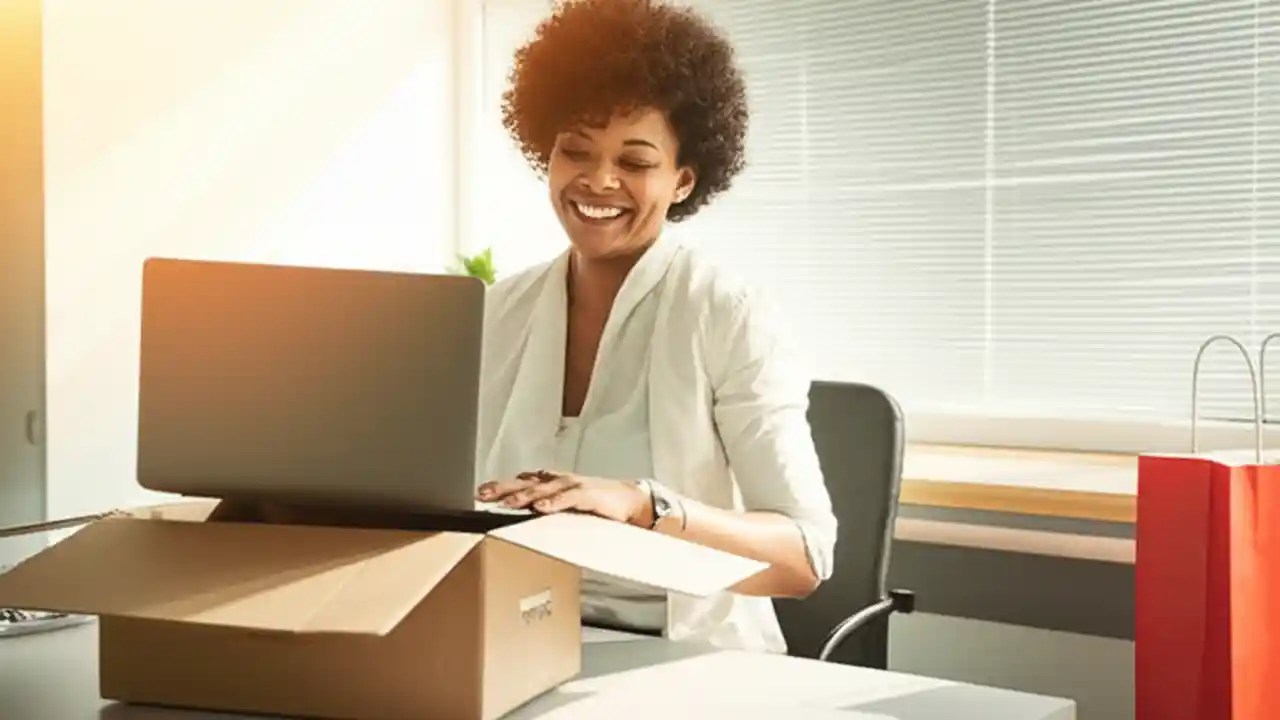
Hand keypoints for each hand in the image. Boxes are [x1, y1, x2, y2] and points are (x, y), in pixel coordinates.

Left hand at [476, 470, 652, 526]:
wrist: (631, 501)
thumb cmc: (599, 501)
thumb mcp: (568, 502)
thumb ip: (547, 501)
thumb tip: (523, 505)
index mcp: (553, 483)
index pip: (522, 481)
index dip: (501, 486)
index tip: (480, 492)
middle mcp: (560, 481)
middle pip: (527, 482)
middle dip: (504, 488)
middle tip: (484, 495)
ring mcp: (574, 486)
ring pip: (544, 489)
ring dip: (524, 496)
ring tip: (507, 503)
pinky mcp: (589, 495)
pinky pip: (568, 498)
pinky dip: (554, 502)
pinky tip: (541, 508)